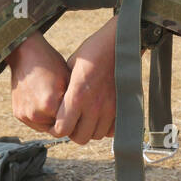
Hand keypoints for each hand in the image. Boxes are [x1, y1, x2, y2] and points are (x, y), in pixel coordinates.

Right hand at [8, 31, 70, 132]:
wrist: (25, 54)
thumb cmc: (51, 64)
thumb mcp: (69, 80)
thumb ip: (75, 102)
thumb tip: (85, 116)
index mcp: (50, 105)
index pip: (69, 126)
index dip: (75, 119)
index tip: (79, 112)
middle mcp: (35, 114)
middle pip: (56, 129)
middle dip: (63, 120)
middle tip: (68, 107)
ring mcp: (24, 115)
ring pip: (45, 128)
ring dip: (51, 120)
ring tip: (55, 103)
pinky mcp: (18, 114)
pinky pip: (34, 122)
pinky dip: (40, 116)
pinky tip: (45, 101)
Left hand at [52, 16, 117, 144]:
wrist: (118, 43)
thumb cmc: (92, 52)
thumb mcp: (70, 67)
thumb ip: (64, 90)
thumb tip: (57, 104)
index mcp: (77, 95)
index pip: (62, 129)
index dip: (57, 129)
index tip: (57, 124)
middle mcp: (94, 105)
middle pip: (80, 137)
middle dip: (73, 132)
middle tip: (72, 122)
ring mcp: (111, 108)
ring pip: (97, 135)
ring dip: (90, 130)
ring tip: (87, 118)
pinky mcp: (123, 106)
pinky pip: (113, 130)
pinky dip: (106, 127)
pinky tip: (101, 117)